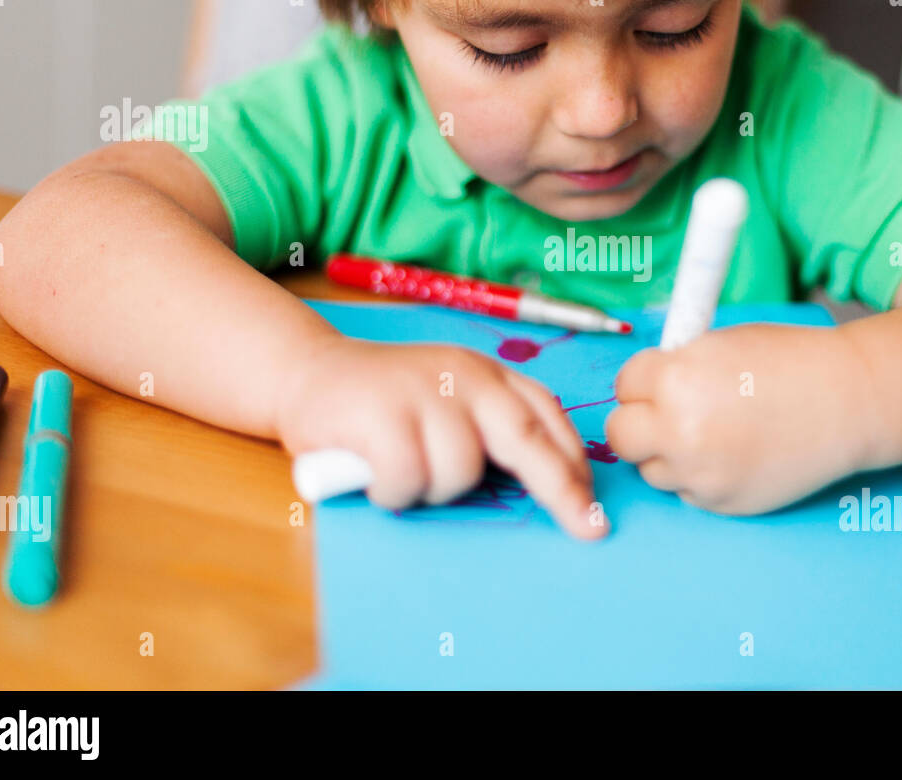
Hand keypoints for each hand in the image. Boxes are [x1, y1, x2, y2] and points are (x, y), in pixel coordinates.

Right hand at [276, 335, 605, 539]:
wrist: (306, 373)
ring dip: (433, 489)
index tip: (594, 509)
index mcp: (486, 374)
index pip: (545, 417)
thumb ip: (488, 428)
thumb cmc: (385, 402)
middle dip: (560, 490)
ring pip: (459, 470)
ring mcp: (421, 391)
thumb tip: (549, 486)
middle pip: (526, 439)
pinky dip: (393, 490)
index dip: (574, 464)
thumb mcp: (448, 401)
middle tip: (585, 529)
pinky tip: (374, 476)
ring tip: (404, 474)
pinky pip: (407, 477)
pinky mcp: (379, 413)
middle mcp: (462, 375)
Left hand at [606, 323, 877, 513]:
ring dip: (669, 454)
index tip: (662, 380)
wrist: (849, 402)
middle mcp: (679, 432)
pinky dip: (700, 477)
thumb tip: (643, 388)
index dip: (644, 380)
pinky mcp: (721, 504)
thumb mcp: (720, 344)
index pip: (624, 384)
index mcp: (675, 381)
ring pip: (651, 470)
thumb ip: (676, 367)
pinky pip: (687, 492)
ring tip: (713, 432)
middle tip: (667, 413)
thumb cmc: (791, 363)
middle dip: (639, 421)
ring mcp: (700, 475)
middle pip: (621, 436)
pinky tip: (734, 454)